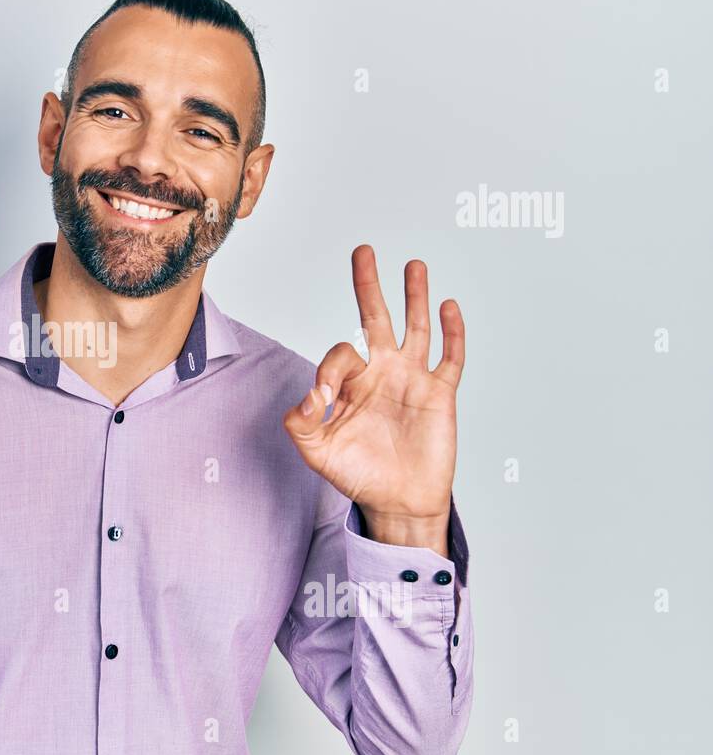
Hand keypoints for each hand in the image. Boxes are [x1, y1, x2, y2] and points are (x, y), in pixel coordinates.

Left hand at [282, 245, 464, 547]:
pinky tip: (448, 307)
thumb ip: (301, 423)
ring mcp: (412, 380)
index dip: (329, 370)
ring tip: (414, 265)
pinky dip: (452, 333)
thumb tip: (308, 397)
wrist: (397, 502)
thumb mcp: (316, 451)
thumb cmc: (357, 475)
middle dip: (368, 285)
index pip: (340, 353)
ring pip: (414, 328)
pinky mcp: (439, 394)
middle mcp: (381, 373)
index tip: (323, 397)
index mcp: (350, 382)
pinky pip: (449, 358)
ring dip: (414, 297)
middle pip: (375, 318)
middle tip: (363, 252)